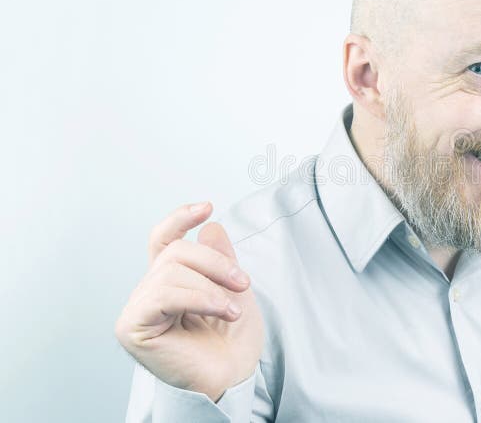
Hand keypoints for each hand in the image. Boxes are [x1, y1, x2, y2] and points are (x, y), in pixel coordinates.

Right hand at [114, 202, 264, 401]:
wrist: (233, 378)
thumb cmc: (231, 344)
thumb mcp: (233, 290)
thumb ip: (220, 259)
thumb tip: (210, 227)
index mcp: (168, 282)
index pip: (163, 240)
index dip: (180, 219)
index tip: (207, 207)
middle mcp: (148, 293)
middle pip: (174, 251)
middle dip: (215, 262)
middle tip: (243, 283)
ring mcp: (138, 309)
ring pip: (171, 270)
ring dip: (211, 284)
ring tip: (232, 308)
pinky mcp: (134, 327)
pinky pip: (165, 294)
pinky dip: (199, 297)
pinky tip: (222, 311)